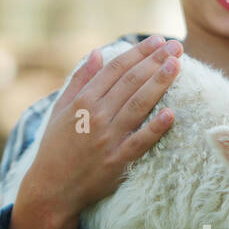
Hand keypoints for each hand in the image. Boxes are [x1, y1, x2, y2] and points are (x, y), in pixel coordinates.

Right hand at [9, 36, 182, 228]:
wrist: (52, 188)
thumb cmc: (56, 147)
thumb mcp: (60, 109)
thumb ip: (80, 79)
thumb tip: (98, 52)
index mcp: (83, 101)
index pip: (116, 69)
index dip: (138, 52)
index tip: (157, 40)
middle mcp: (96, 116)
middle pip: (131, 82)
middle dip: (155, 61)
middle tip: (176, 46)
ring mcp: (108, 139)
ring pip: (138, 105)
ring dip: (159, 83)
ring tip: (177, 65)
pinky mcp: (118, 161)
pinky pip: (140, 142)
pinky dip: (155, 128)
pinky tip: (171, 114)